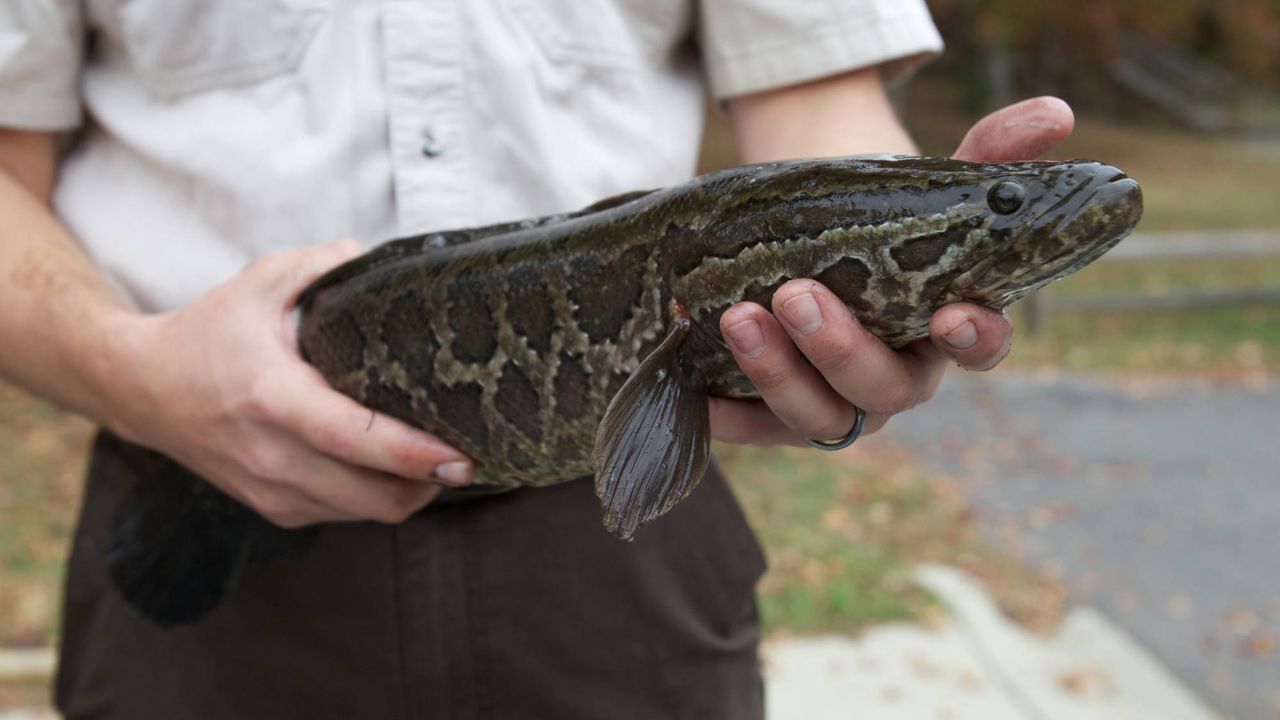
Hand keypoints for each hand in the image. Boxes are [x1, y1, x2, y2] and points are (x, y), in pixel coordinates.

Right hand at [103, 240, 473, 526]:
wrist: (143, 388)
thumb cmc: (208, 332)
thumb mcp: (261, 282)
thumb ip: (323, 264)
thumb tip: (379, 258)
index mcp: (274, 398)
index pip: (355, 440)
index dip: (414, 454)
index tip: (462, 457)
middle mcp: (273, 455)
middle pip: (375, 496)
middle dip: (431, 484)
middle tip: (467, 458)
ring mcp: (271, 490)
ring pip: (365, 513)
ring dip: (408, 494)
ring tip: (436, 461)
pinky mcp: (274, 509)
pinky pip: (344, 516)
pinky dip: (376, 498)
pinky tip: (392, 469)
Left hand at [710, 97, 1074, 444]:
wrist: (808, 248)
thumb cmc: (879, 227)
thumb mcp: (928, 185)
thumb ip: (988, 152)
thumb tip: (1054, 113)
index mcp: (946, 329)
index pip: (978, 348)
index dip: (973, 340)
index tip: (953, 316)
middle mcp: (896, 378)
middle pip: (884, 389)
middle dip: (840, 349)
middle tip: (795, 295)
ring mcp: (838, 404)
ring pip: (819, 416)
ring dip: (779, 374)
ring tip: (737, 317)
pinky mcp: (779, 418)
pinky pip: (758, 432)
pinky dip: (733, 418)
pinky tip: (702, 391)